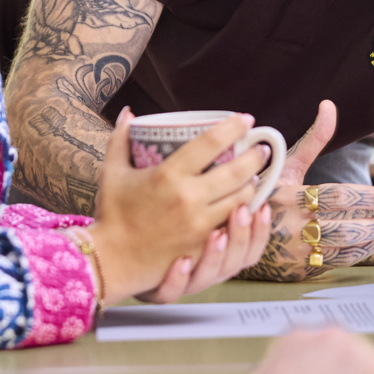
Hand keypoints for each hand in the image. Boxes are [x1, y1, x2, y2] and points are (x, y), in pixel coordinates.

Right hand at [90, 109, 268, 300]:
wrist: (112, 260)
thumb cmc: (112, 215)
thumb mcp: (112, 172)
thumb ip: (119, 139)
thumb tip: (128, 112)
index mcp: (169, 175)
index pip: (212, 142)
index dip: (233, 127)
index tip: (245, 120)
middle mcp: (189, 198)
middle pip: (238, 171)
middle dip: (255, 157)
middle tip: (261, 150)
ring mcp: (200, 225)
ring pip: (242, 200)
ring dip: (253, 186)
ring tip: (254, 178)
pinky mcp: (204, 246)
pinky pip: (235, 227)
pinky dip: (246, 215)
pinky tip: (248, 206)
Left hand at [137, 202, 273, 302]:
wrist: (124, 261)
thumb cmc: (160, 233)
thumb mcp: (189, 213)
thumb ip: (210, 190)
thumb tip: (222, 158)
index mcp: (219, 250)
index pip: (250, 244)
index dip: (260, 229)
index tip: (262, 206)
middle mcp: (208, 267)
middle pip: (238, 260)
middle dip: (243, 235)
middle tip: (241, 209)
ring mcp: (186, 280)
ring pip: (210, 277)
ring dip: (217, 256)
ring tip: (217, 234)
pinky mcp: (161, 291)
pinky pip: (173, 291)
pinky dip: (179, 279)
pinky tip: (180, 261)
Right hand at [244, 101, 373, 280]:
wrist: (231, 231)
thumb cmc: (265, 192)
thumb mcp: (285, 165)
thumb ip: (314, 140)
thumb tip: (329, 105)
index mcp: (290, 196)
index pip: (338, 197)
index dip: (369, 198)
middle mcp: (291, 225)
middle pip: (344, 227)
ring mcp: (292, 251)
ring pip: (340, 248)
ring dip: (368, 239)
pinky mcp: (294, 269)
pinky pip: (332, 263)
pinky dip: (354, 255)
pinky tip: (366, 245)